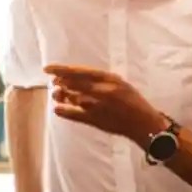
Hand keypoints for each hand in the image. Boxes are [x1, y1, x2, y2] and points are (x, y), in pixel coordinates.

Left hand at [43, 64, 167, 143]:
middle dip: (60, 83)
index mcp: (109, 79)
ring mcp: (98, 106)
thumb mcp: (119, 83)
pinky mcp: (96, 121)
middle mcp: (102, 91)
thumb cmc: (132, 100)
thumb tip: (75, 77)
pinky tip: (57, 109)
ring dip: (62, 96)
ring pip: (72, 98)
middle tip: (54, 82)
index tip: (47, 68)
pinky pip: (75, 115)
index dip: (61, 70)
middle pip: (74, 84)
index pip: (80, 71)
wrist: (143, 123)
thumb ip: (99, 80)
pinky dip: (64, 112)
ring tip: (57, 95)